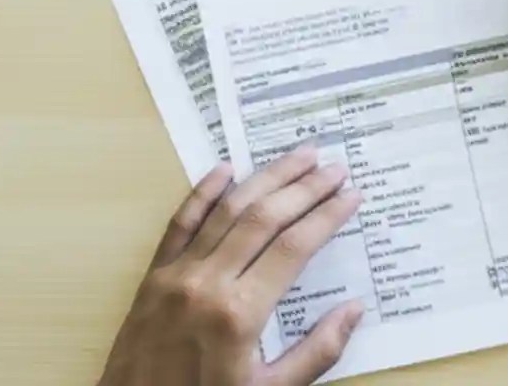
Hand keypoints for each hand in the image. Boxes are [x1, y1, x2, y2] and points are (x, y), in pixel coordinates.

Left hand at [99, 149, 364, 385]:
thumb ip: (317, 352)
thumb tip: (355, 309)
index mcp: (241, 314)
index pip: (294, 248)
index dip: (327, 216)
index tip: (351, 195)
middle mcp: (208, 283)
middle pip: (265, 218)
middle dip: (304, 188)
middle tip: (334, 166)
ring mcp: (176, 275)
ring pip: (227, 210)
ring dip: (266, 178)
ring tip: (297, 156)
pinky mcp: (153, 277)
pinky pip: (180, 223)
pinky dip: (203, 192)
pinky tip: (225, 169)